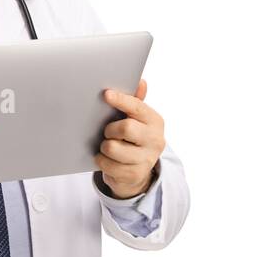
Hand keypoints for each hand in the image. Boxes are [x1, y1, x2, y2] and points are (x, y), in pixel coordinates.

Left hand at [96, 78, 164, 197]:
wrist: (136, 172)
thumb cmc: (132, 139)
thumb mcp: (135, 120)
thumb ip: (135, 102)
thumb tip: (141, 82)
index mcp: (155, 121)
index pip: (138, 107)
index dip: (121, 100)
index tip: (106, 94)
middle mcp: (155, 140)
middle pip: (125, 128)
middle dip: (110, 129)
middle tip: (107, 132)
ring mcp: (147, 159)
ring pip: (113, 147)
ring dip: (104, 146)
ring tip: (107, 146)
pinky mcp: (134, 174)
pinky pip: (108, 164)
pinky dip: (101, 160)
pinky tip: (105, 159)